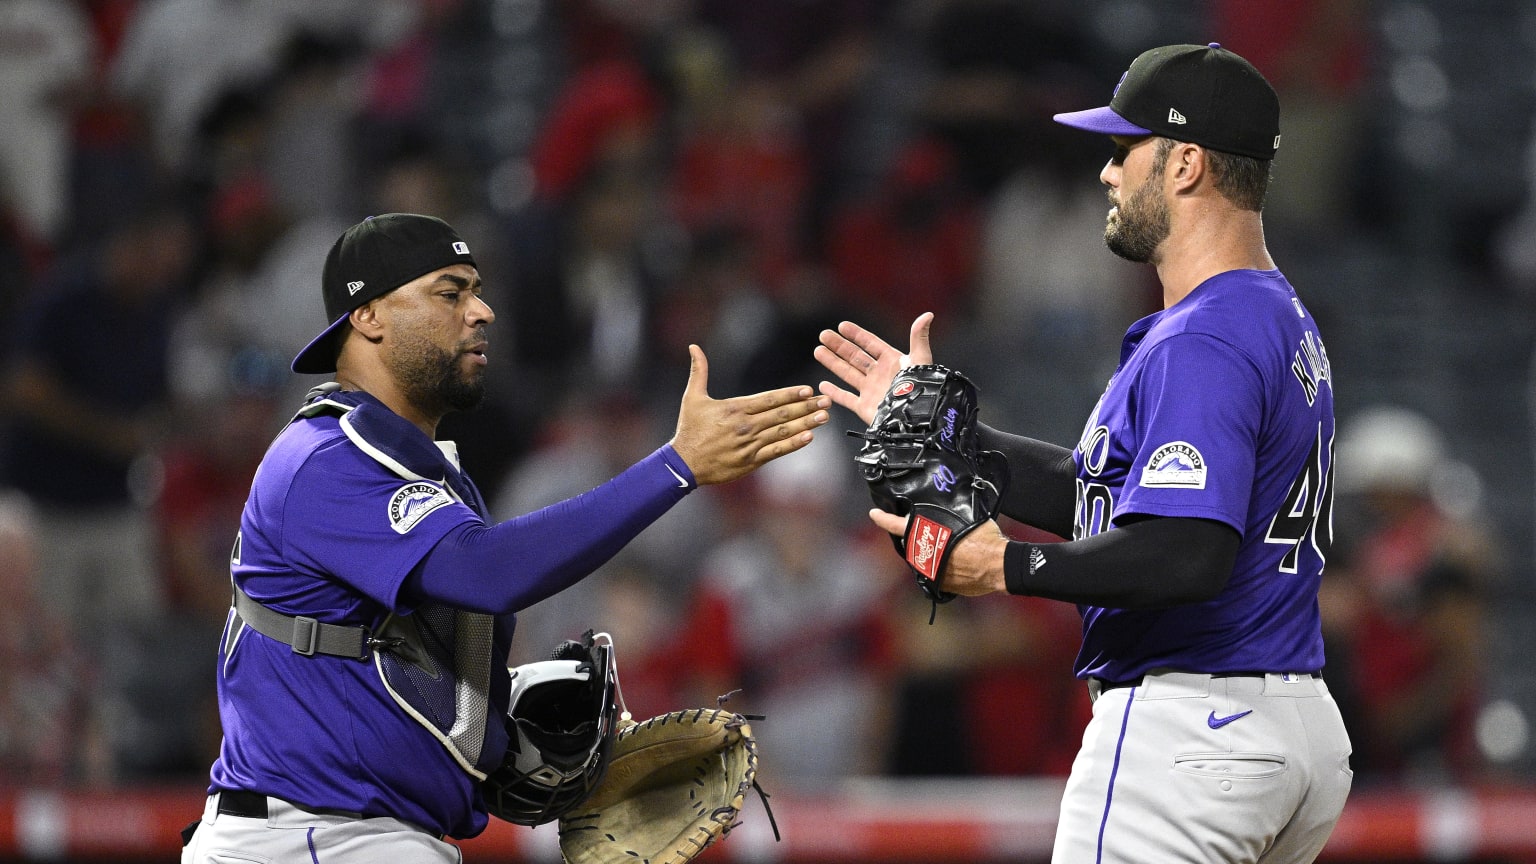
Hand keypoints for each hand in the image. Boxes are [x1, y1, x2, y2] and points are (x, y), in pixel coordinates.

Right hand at [670, 344, 829, 484]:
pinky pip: (777, 451)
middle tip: (826, 401)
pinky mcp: (751, 460)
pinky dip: (793, 444)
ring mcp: (750, 444)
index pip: (769, 399)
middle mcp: (746, 425)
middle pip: (782, 414)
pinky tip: (809, 437)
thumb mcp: (692, 397)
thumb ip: (698, 371)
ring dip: (806, 423)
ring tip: (824, 417)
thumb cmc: (689, 429)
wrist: (684, 463)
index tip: (809, 390)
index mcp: (735, 408)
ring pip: (783, 431)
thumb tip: (694, 347)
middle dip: (807, 407)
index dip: (791, 394)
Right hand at [813, 312, 934, 424]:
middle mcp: (880, 375)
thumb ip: (919, 337)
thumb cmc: (921, 389)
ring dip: (833, 362)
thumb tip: (927, 314)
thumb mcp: (920, 359)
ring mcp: (871, 391)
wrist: (916, 419)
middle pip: (855, 357)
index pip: (871, 344)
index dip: (856, 334)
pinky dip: (834, 393)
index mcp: (892, 362)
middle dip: (839, 346)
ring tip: (818, 351)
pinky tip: (823, 385)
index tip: (841, 326)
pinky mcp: (866, 408)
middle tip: (823, 335)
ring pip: (847, 373)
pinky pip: (846, 399)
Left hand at [868, 508, 1009, 595]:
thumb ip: (947, 518)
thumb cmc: (985, 539)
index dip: (884, 519)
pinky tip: (957, 562)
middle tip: (929, 533)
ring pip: (923, 561)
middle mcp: (926, 555)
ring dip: (930, 554)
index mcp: (929, 535)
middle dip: (917, 539)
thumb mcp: (964, 519)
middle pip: (912, 545)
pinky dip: (942, 568)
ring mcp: (932, 572)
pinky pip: (936, 574)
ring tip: (949, 548)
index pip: (898, 525)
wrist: (999, 565)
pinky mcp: (942, 585)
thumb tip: (942, 514)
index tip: (874, 514)